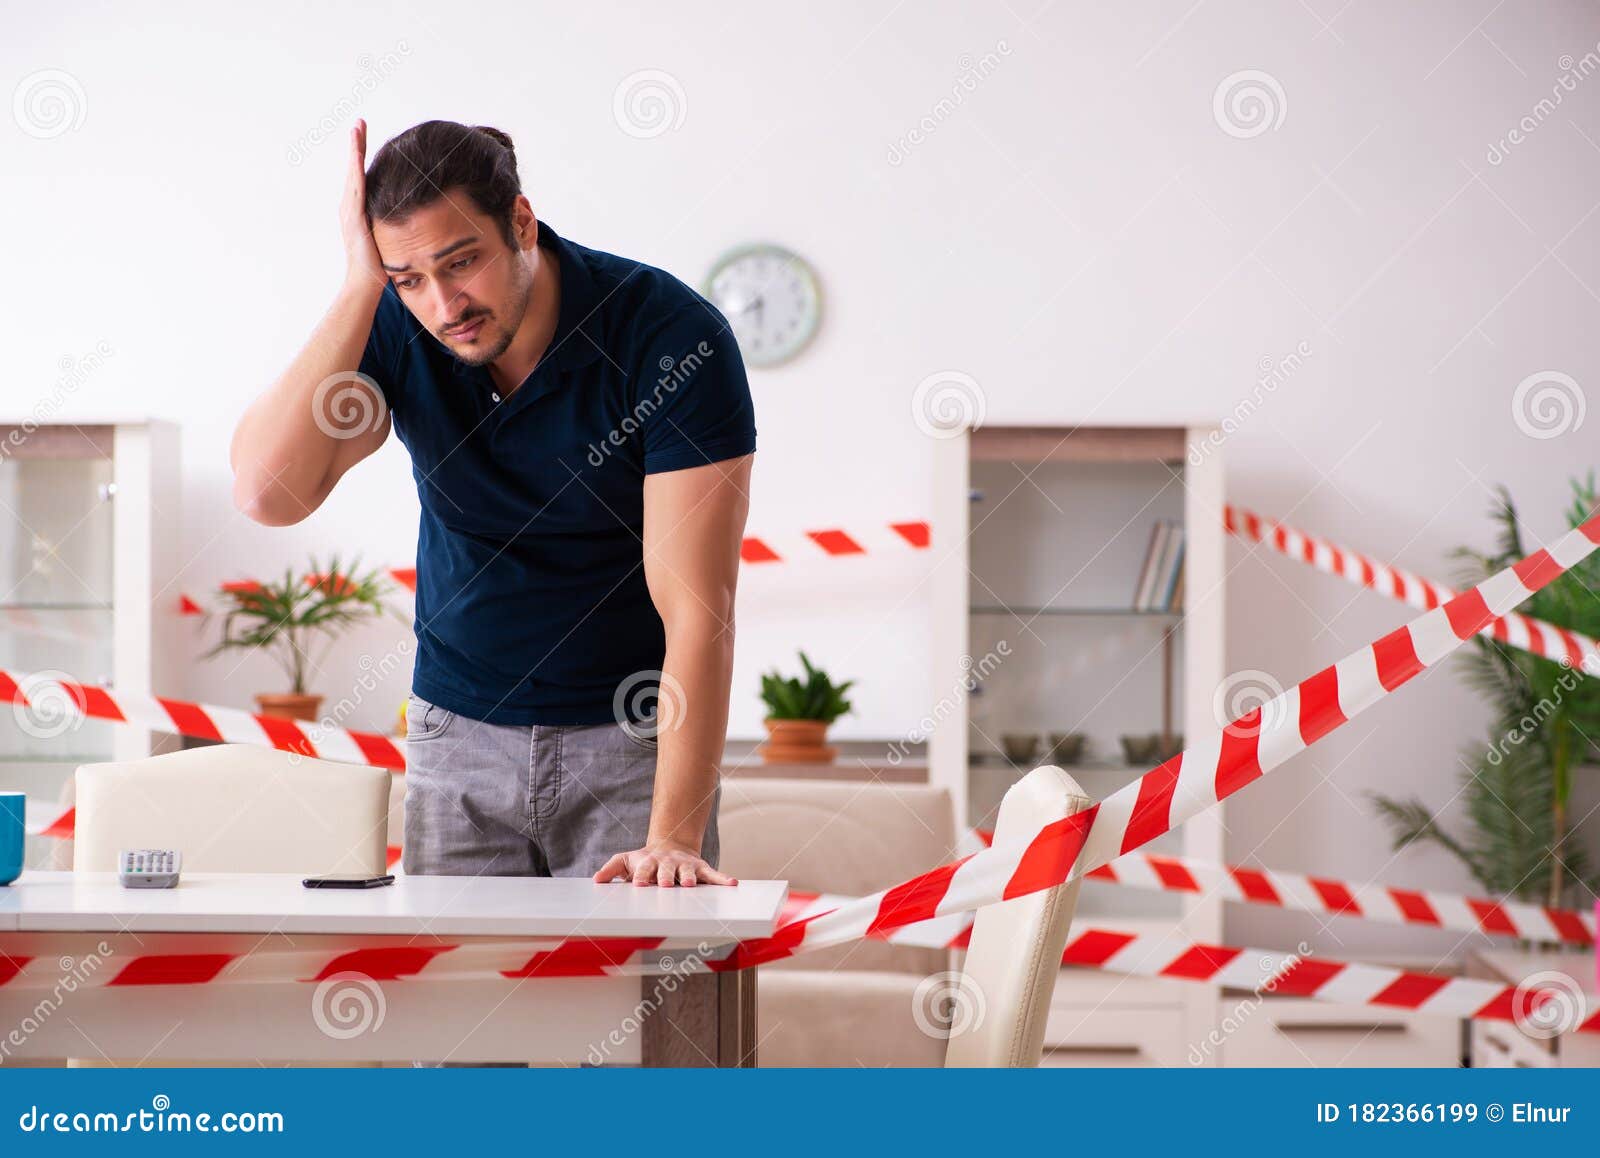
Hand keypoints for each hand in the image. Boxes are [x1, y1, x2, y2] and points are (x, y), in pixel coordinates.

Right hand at [341, 119, 383, 285]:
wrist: (366, 285)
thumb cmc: (381, 268)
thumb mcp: (391, 239)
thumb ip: (397, 224)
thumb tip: (415, 217)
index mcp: (359, 212)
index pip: (361, 178)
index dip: (363, 157)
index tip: (365, 136)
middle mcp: (350, 209)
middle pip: (354, 170)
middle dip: (356, 146)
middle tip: (358, 123)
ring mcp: (349, 213)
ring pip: (353, 175)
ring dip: (354, 152)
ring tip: (356, 130)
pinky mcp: (354, 219)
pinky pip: (356, 190)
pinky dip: (356, 172)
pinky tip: (357, 157)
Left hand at [593, 839, 737, 887]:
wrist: (671, 845)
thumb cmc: (645, 860)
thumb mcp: (626, 861)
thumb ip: (611, 869)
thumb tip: (596, 880)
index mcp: (648, 863)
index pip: (644, 871)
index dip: (642, 877)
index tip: (639, 885)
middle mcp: (668, 863)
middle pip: (667, 870)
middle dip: (666, 877)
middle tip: (666, 884)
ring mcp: (685, 866)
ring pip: (689, 873)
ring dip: (690, 878)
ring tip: (691, 885)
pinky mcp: (700, 868)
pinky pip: (713, 875)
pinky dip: (723, 879)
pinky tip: (733, 884)